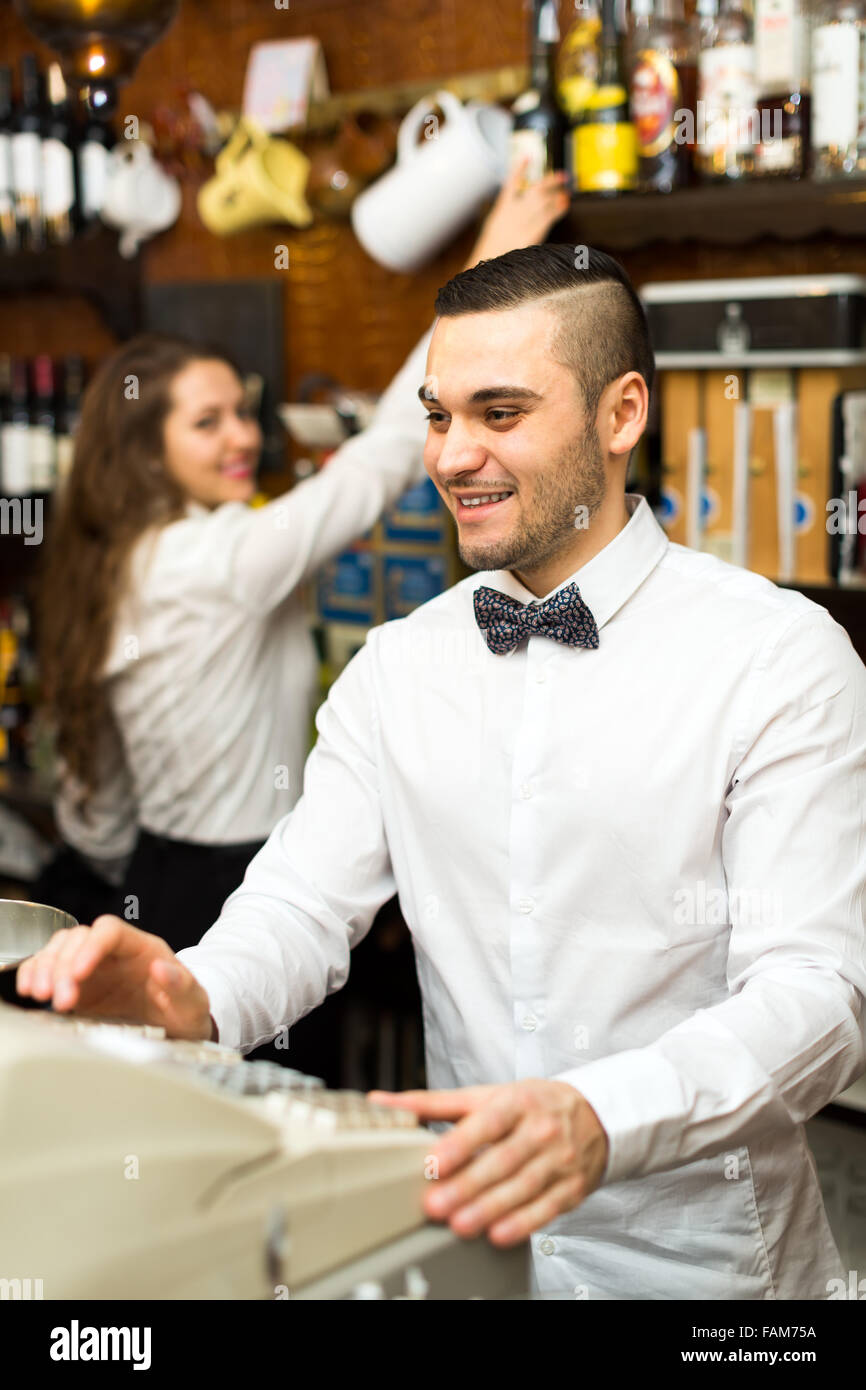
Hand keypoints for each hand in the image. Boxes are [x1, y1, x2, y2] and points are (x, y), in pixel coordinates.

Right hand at [14, 914, 213, 1040]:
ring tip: (41, 996)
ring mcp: (93, 968)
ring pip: (59, 950)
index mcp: (142, 948)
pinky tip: (30, 990)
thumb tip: (162, 968)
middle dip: (64, 966)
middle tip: (61, 998)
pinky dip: (35, 974)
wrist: (177, 1031)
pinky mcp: (76, 987)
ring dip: (45, 969)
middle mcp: (114, 953)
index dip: (91, 947)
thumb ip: (182, 985)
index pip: (110, 931)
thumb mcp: (194, 1002)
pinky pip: (49, 969)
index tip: (80, 973)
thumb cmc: (185, 1011)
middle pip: (79, 939)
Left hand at [368, 1078, 607, 1245]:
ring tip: (460, 1225)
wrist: (594, 1114)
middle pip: (502, 1160)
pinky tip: (499, 1234)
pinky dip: (523, 1223)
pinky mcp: (570, 1188)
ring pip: (522, 1187)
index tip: (432, 1162)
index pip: (486, 1123)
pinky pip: (545, 1209)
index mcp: (516, 1102)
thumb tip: (382, 1103)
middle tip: (436, 1205)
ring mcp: (558, 1160)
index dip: (459, 1144)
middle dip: (468, 1185)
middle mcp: (540, 1130)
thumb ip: (432, 1102)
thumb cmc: (531, 1104)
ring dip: (490, 1208)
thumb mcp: (486, 1095)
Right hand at [464, 155, 570, 269]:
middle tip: (562, 175)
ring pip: (544, 202)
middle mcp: (513, 211)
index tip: (527, 156)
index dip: (519, 168)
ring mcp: (523, 221)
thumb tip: (524, 211)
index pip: (511, 183)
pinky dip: (558, 209)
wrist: (490, 264)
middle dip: (550, 181)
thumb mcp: (495, 230)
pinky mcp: (532, 233)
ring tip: (565, 194)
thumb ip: (508, 218)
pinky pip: (548, 217)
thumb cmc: (492, 251)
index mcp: (502, 209)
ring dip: (557, 196)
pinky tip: (564, 205)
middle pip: (535, 189)